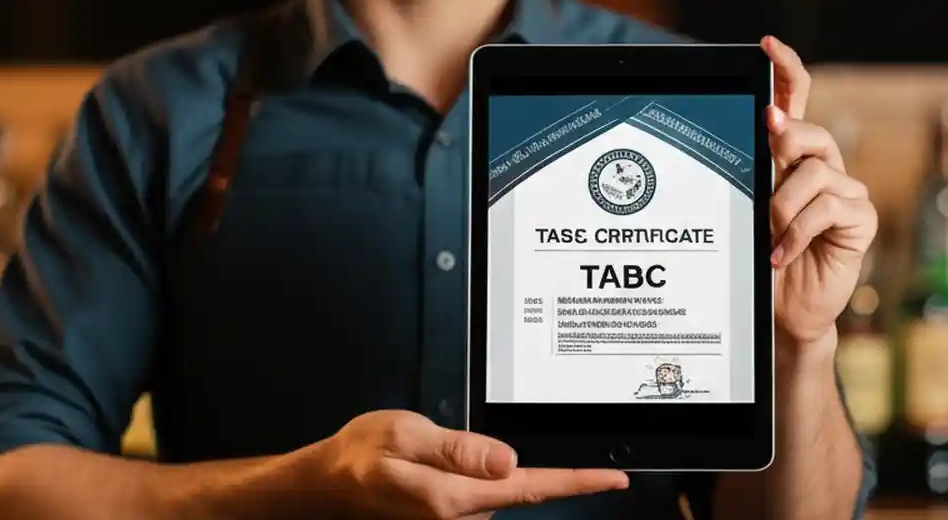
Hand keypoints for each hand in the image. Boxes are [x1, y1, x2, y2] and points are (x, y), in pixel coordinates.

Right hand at [312, 410, 627, 518]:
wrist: (331, 480)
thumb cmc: (362, 455)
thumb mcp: (405, 436)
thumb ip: (458, 449)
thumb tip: (508, 460)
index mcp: (454, 497)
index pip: (530, 487)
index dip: (577, 483)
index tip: (616, 478)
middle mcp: (462, 514)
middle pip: (525, 488)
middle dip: (552, 473)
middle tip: (572, 460)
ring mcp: (458, 516)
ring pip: (506, 487)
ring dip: (512, 472)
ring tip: (461, 447)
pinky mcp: (453, 511)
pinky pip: (487, 489)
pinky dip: (490, 474)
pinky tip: (461, 460)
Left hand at [761, 36, 878, 350]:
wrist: (782, 308)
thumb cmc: (759, 258)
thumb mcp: (746, 210)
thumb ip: (754, 170)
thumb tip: (759, 129)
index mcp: (791, 157)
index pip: (797, 102)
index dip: (787, 71)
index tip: (767, 45)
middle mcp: (821, 168)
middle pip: (810, 132)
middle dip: (786, 137)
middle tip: (768, 153)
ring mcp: (845, 192)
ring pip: (816, 172)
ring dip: (783, 206)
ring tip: (770, 234)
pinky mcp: (860, 219)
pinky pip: (829, 207)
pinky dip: (798, 231)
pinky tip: (783, 252)